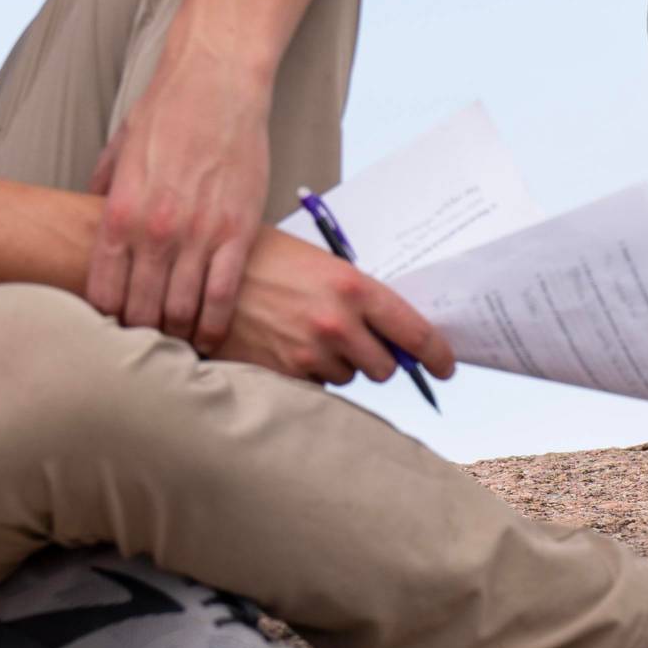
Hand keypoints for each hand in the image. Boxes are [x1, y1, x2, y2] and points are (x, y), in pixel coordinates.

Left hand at [87, 50, 276, 352]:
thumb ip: (103, 190)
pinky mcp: (238, 231)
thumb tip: (89, 210)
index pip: (102, 291)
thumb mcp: (118, 151)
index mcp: (119, 214)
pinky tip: (213, 334)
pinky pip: (224, 295)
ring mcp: (198, 234)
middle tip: (148, 347)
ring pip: (182, 311)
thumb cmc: (168, 110)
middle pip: (141, 311)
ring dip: (179, 336)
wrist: (216, 81)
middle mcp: (154, 230)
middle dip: (142, 336)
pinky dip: (217, 323)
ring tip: (180, 345)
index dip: (105, 322)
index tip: (113, 333)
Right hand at [221, 226, 453, 389]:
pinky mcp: (282, 374)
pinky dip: (305, 373)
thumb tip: (392, 336)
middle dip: (376, 359)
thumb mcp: (320, 265)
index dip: (437, 354)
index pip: (414, 332)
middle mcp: (337, 323)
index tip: (445, 367)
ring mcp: (309, 353)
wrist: (201, 271)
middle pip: (384, 368)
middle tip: (355, 341)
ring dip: (336, 364)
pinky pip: (314, 387)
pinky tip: (283, 345)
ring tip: (303, 332)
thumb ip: (358, 299)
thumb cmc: (265, 260)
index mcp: (353, 287)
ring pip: (346, 378)